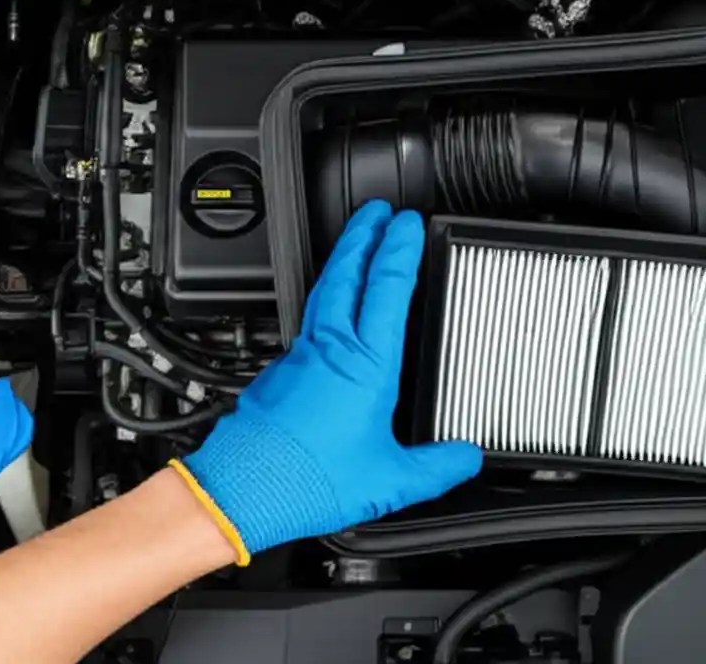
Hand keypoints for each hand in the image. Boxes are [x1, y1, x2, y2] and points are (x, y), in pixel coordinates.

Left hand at [175, 201, 482, 563]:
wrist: (239, 493)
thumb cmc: (304, 481)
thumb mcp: (390, 481)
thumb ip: (436, 468)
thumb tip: (466, 459)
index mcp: (365, 364)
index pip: (387, 287)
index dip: (400, 249)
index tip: (409, 224)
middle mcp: (329, 350)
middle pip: (346, 273)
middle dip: (364, 235)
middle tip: (377, 212)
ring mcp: (300, 358)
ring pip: (323, 294)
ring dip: (342, 263)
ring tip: (356, 248)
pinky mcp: (280, 376)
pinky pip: (308, 325)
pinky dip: (325, 305)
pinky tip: (332, 318)